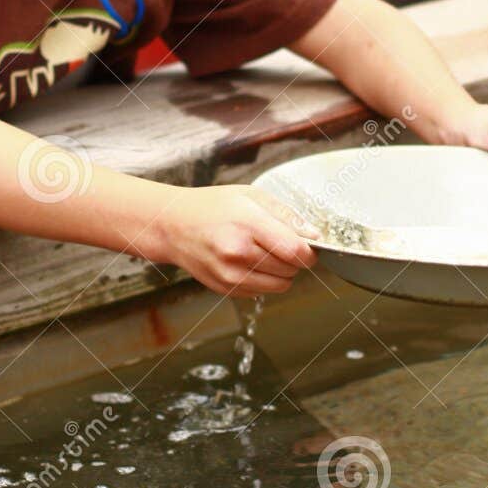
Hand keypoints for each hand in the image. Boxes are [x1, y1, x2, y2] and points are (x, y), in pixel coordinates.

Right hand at [157, 184, 318, 296]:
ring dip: (281, 272)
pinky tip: (248, 261)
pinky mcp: (225, 289)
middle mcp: (238, 253)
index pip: (295, 251)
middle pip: (291, 269)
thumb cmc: (211, 207)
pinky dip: (263, 280)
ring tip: (264, 252)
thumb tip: (314, 235)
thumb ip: (286, 215)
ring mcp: (230, 275)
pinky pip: (262, 292)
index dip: (310, 252)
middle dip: (294, 259)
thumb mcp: (251, 196)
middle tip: (280, 243)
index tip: (310, 247)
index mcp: (247, 225)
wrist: (173, 226)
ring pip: (280, 285)